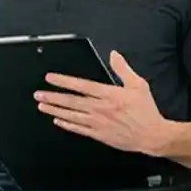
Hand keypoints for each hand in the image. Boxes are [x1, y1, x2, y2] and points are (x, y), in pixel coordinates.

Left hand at [35, 51, 180, 155]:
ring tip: (42, 106)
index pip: (82, 86)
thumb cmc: (146, 111)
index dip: (64, 81)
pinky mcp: (99, 135)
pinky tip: (58, 121)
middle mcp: (100, 108)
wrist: (152, 136)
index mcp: (109, 95)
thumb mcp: (138, 85)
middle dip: (53, 97)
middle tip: (39, 95)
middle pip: (72, 101)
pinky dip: (67, 125)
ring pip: (72, 115)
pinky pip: (79, 129)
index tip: (51, 78)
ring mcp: (98, 123)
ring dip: (55, 110)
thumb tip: (114, 55)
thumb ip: (123, 69)